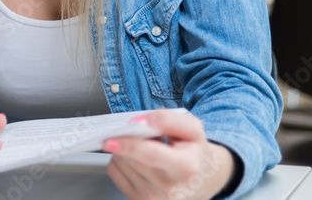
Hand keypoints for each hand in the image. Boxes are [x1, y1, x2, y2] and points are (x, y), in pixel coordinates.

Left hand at [102, 110, 234, 199]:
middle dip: (129, 139)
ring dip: (125, 150)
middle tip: (143, 135)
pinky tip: (137, 162)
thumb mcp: (193, 130)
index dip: (128, 145)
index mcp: (185, 167)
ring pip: (121, 162)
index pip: (151, 155)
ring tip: (145, 150)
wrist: (200, 180)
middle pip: (131, 157)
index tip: (110, 140)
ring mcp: (152, 198)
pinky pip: (115, 173)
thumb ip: (169, 120)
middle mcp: (169, 188)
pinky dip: (121, 162)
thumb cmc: (194, 153)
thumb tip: (142, 121)